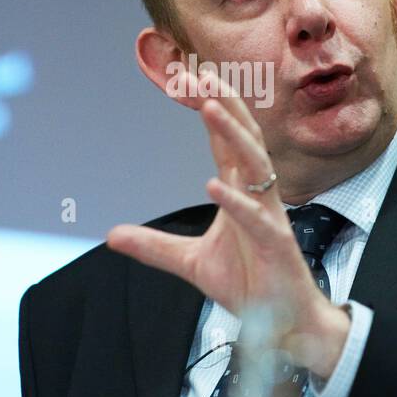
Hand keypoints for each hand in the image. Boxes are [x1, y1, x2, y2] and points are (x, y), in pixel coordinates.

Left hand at [107, 70, 347, 374]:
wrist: (284, 324)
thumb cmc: (249, 284)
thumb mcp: (190, 263)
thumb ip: (153, 246)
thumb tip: (112, 235)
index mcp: (242, 192)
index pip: (224, 140)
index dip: (208, 107)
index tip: (185, 77)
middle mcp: (258, 196)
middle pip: (244, 137)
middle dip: (223, 103)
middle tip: (199, 73)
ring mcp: (270, 217)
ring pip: (256, 165)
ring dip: (233, 135)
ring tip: (210, 108)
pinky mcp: (276, 245)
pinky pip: (256, 218)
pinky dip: (236, 201)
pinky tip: (214, 185)